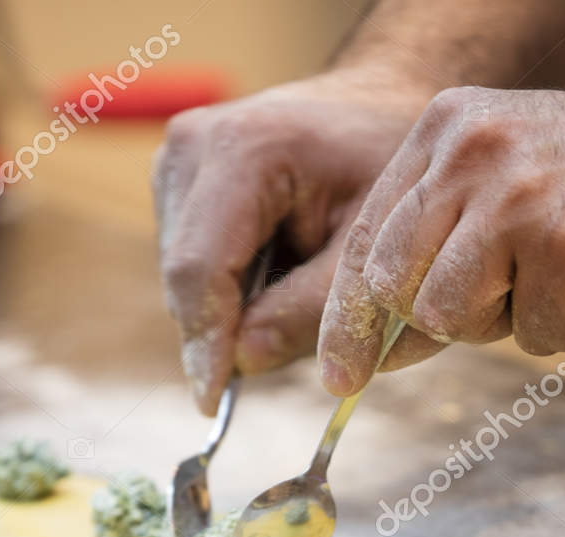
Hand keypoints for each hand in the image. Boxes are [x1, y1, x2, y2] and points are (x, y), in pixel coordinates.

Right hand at [153, 67, 445, 413]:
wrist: (377, 104)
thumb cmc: (388, 162)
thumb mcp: (370, 245)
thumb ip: (313, 308)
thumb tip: (245, 363)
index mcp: (242, 151)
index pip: (200, 271)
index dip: (205, 343)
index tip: (211, 404)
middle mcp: (191, 148)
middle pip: (186, 278)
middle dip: (226, 330)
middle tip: (292, 352)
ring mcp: (176, 160)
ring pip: (185, 277)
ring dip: (232, 308)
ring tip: (299, 296)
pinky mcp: (177, 180)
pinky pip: (193, 261)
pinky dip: (234, 286)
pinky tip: (282, 274)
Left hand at [317, 86, 564, 395]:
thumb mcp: (506, 189)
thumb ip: (438, 250)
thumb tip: (374, 349)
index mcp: (447, 130)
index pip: (368, 239)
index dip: (347, 318)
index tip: (339, 374)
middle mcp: (471, 153)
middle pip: (395, 285)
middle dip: (436, 322)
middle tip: (497, 307)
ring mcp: (515, 197)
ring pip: (452, 315)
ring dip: (508, 321)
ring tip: (560, 277)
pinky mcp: (564, 245)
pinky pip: (533, 333)